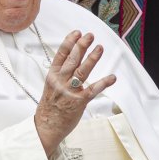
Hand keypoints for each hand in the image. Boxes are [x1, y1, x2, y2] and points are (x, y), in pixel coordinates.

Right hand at [34, 31, 116, 156]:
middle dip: (82, 46)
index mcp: (52, 76)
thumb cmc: (50, 107)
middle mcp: (60, 81)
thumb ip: (60, 74)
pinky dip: (103, 83)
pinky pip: (93, 90)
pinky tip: (112, 77)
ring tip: (100, 48)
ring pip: (82, 71)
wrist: (47, 126)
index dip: (69, 42)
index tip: (77, 33)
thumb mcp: (51, 86)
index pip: (61, 55)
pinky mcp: (79, 102)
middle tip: (90, 36)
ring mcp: (69, 91)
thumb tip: (72, 61)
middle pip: (72, 60)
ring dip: (92, 58)